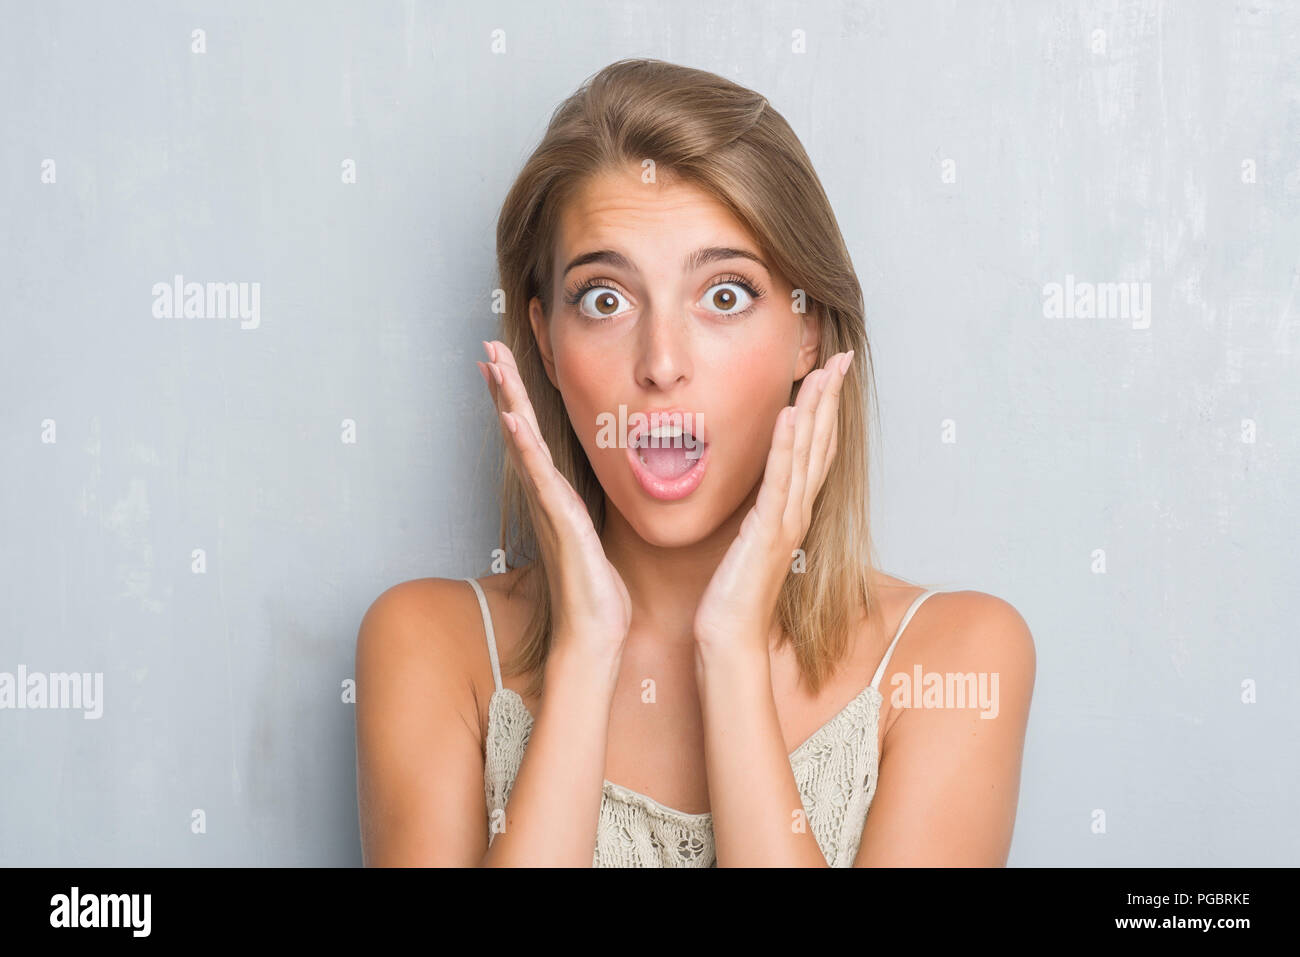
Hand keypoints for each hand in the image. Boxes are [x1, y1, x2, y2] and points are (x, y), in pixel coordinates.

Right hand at [478, 340, 631, 661]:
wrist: (596, 634)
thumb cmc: (599, 594)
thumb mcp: (599, 540)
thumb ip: (591, 515)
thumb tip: (603, 497)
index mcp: (558, 497)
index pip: (535, 438)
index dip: (518, 400)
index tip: (505, 364)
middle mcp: (546, 496)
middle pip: (519, 430)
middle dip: (503, 388)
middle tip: (486, 346)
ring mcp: (549, 507)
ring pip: (523, 443)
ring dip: (506, 401)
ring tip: (491, 364)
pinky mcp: (560, 522)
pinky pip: (539, 477)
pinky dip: (524, 446)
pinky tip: (512, 418)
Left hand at [693, 350, 852, 654]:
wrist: (728, 637)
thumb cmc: (732, 596)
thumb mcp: (746, 543)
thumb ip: (756, 514)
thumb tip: (757, 491)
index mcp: (791, 512)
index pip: (815, 450)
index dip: (825, 410)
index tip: (831, 373)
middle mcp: (797, 512)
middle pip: (821, 444)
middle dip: (830, 398)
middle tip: (842, 357)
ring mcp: (786, 521)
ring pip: (806, 454)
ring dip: (815, 409)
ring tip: (822, 371)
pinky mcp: (767, 531)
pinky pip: (779, 480)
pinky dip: (786, 445)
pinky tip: (790, 414)